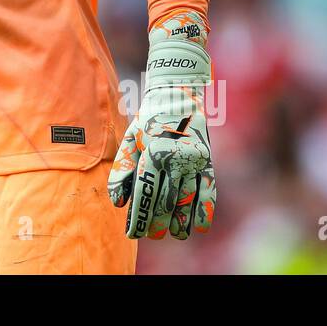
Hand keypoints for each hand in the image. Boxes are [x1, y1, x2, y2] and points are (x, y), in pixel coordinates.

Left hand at [108, 10, 215, 239]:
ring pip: (187, 199)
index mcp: (152, 151)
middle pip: (166, 200)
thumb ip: (123, 169)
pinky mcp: (208, 159)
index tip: (132, 233)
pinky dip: (204, 210)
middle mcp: (174, 157)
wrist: (179, 90)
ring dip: (180, 222)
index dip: (138, 216)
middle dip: (156, 222)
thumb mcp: (130, 137)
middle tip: (149, 236)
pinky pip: (208, 190)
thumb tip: (118, 203)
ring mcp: (194, 159)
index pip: (144, 192)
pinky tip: (198, 227)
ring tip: (172, 235)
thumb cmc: (149, 116)